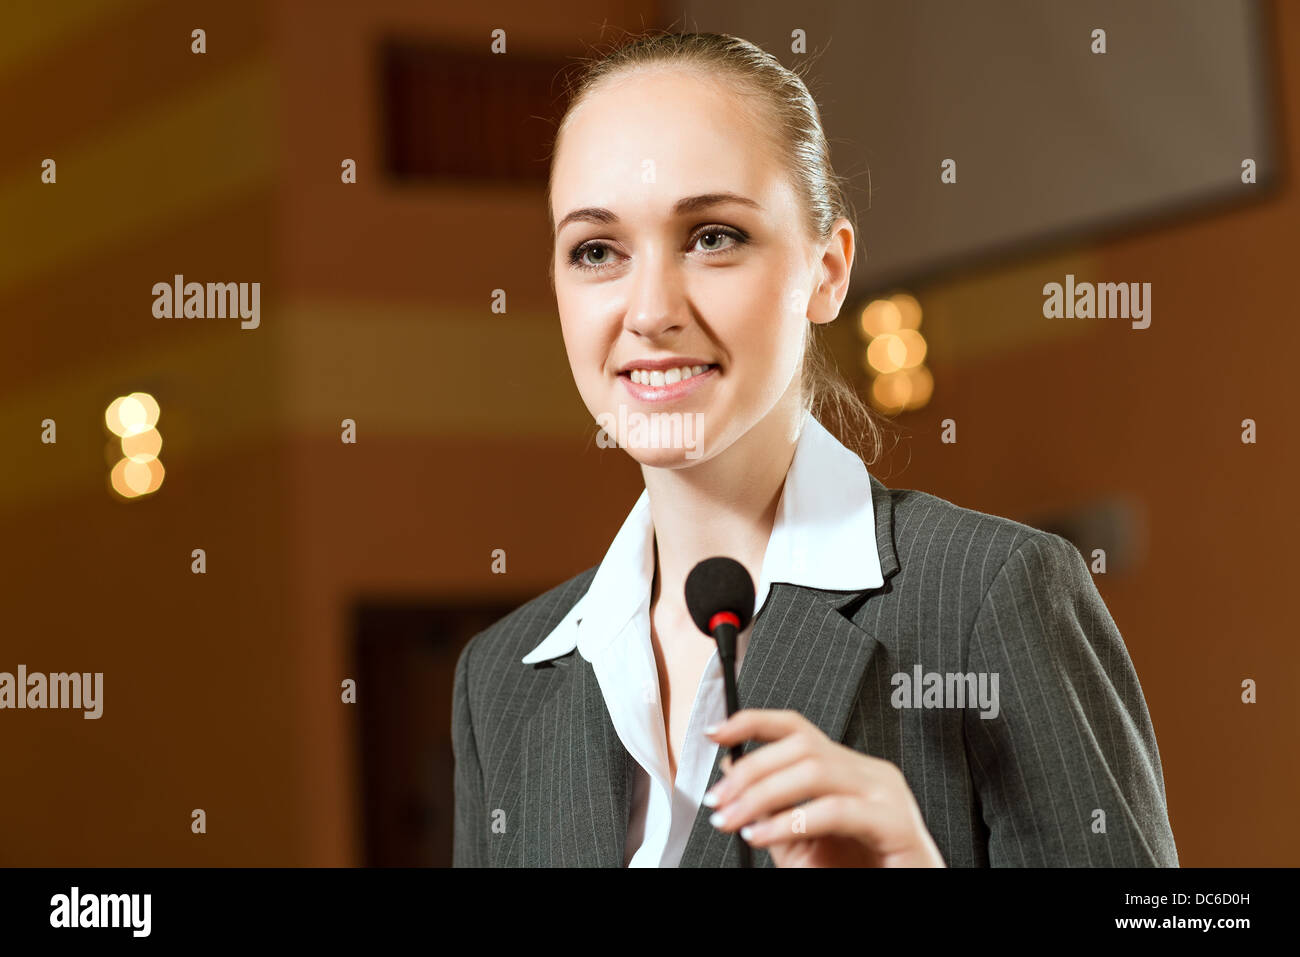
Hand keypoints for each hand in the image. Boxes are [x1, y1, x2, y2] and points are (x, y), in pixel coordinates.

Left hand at [704, 708, 945, 866]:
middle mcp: (870, 774)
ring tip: (733, 820)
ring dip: (762, 794)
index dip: (754, 722)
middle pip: (802, 746)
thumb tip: (731, 771)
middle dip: (750, 771)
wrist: (909, 900)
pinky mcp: (896, 824)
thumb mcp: (800, 842)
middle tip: (717, 800)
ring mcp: (887, 795)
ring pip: (815, 770)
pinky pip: (835, 811)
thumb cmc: (858, 876)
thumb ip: (770, 808)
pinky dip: (791, 821)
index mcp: (849, 771)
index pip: (798, 728)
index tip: (715, 732)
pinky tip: (762, 836)